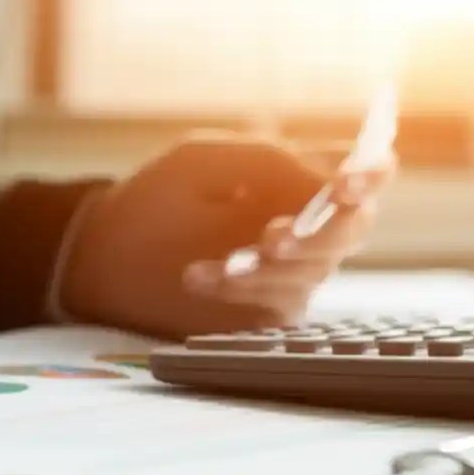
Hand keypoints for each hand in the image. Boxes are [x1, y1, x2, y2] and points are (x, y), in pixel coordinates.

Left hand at [57, 134, 393, 337]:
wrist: (104, 252)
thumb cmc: (157, 198)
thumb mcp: (205, 161)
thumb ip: (268, 161)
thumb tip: (326, 185)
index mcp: (301, 179)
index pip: (364, 176)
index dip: (369, 178)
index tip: (345, 186)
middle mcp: (309, 228)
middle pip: (350, 231)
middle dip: (317, 235)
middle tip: (272, 237)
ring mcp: (290, 274)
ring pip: (313, 273)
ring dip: (268, 267)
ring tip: (217, 262)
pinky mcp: (265, 313)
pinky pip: (275, 308)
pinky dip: (237, 291)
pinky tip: (197, 277)